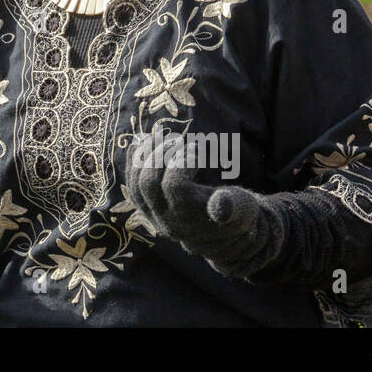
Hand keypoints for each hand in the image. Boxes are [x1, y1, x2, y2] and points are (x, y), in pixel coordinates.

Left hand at [123, 133, 283, 278]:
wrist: (222, 234)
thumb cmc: (235, 213)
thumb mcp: (241, 209)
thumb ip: (232, 207)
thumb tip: (221, 205)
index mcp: (190, 218)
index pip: (174, 186)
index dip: (183, 162)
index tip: (196, 150)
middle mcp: (166, 219)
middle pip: (148, 184)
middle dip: (159, 156)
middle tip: (176, 140)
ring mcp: (153, 215)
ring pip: (136, 184)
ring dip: (143, 156)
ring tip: (157, 137)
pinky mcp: (146, 208)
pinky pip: (131, 185)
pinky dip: (132, 162)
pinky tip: (139, 143)